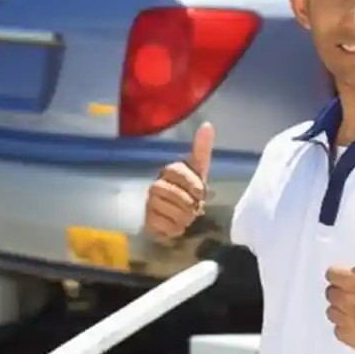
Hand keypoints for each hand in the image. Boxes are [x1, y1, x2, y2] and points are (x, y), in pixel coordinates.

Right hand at [145, 122, 213, 240]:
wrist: (181, 216)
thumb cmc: (190, 191)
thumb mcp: (199, 171)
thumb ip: (202, 149)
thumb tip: (208, 125)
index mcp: (171, 171)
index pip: (177, 171)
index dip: (191, 183)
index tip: (201, 194)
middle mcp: (157, 184)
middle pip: (168, 191)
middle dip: (186, 203)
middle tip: (194, 209)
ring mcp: (149, 202)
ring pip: (161, 207)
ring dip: (180, 216)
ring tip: (187, 218)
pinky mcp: (146, 220)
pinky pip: (157, 224)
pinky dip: (171, 228)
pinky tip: (177, 227)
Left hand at [325, 209, 354, 349]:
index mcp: (352, 280)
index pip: (331, 274)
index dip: (344, 275)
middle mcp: (348, 302)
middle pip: (331, 294)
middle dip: (344, 291)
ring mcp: (351, 323)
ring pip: (333, 313)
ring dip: (344, 309)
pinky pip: (339, 332)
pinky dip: (348, 328)